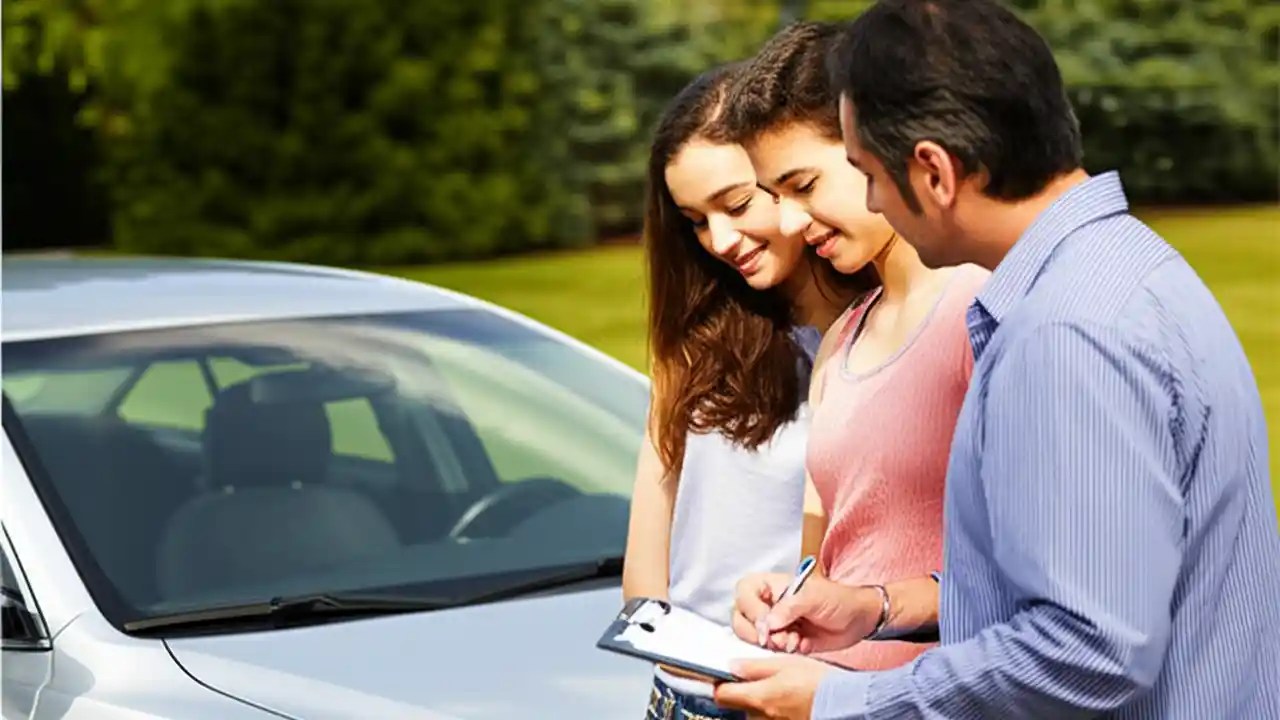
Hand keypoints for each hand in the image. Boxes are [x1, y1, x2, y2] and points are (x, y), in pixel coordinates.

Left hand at [712, 655, 830, 718]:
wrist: (847, 704)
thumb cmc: (819, 682)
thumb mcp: (785, 663)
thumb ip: (755, 666)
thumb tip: (731, 666)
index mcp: (758, 698)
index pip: (721, 696)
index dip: (721, 685)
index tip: (726, 678)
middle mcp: (761, 718)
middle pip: (741, 706)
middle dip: (749, 693)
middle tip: (769, 680)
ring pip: (758, 714)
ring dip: (765, 704)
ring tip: (786, 691)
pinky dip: (778, 713)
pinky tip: (793, 703)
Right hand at [734, 573, 882, 653]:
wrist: (857, 621)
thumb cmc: (837, 599)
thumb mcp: (813, 596)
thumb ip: (788, 607)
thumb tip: (768, 624)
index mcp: (769, 585)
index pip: (744, 595)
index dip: (752, 612)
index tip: (766, 626)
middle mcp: (766, 604)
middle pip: (740, 619)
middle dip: (757, 633)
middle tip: (775, 638)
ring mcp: (772, 624)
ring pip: (752, 637)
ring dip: (772, 643)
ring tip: (793, 640)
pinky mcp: (781, 641)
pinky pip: (770, 651)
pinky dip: (783, 651)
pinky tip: (799, 644)